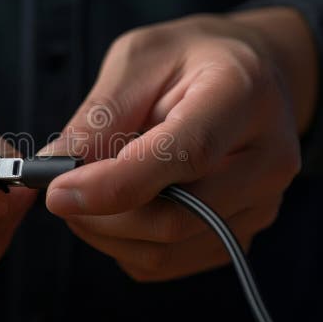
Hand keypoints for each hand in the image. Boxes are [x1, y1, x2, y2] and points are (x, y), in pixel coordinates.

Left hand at [43, 8, 316, 280]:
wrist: (246, 75)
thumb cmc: (187, 59)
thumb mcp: (138, 59)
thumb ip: (101, 114)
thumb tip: (55, 165)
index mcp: (244, 95)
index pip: (186, 154)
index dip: (116, 183)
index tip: (58, 191)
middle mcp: (267, 158)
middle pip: (176, 217)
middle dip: (100, 215)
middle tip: (58, 192)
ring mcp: (261, 204)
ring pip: (167, 250)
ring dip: (106, 233)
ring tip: (84, 194)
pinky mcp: (240, 234)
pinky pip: (169, 262)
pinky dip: (125, 245)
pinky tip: (116, 208)